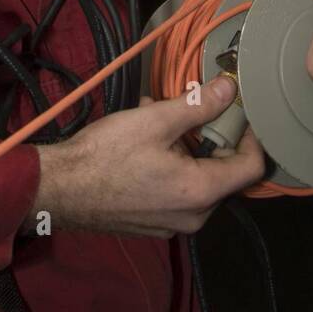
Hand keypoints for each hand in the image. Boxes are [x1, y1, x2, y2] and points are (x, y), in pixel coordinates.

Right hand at [26, 77, 264, 237]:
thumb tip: (230, 87)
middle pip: (224, 172)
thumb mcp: (154, 121)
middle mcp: (194, 217)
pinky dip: (171, 163)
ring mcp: (173, 224)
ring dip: (185, 145)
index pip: (251, 167)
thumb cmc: (107, 154)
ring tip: (156, 115)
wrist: (60, 189)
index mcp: (201, 193)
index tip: (239, 110)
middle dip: (209, 135)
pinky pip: (177, 190)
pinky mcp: (154, 222)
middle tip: (189, 107)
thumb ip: (198, 105)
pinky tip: (143, 139)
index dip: (252, 135)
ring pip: (197, 178)